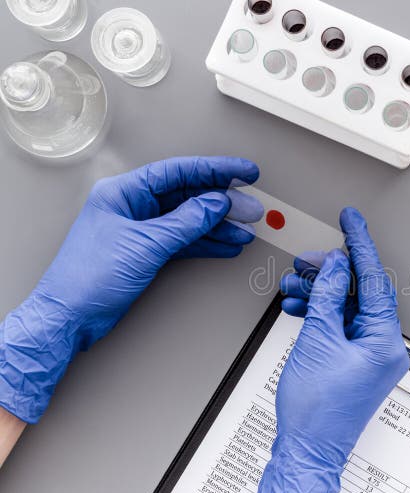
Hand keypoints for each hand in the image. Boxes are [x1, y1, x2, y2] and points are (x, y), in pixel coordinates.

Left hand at [0, 157, 263, 423]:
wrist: (70, 317)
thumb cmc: (87, 277)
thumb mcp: (145, 244)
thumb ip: (186, 222)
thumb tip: (216, 203)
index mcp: (124, 192)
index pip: (179, 172)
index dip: (216, 170)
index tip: (243, 172)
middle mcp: (133, 206)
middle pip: (188, 195)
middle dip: (224, 202)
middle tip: (251, 206)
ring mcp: (141, 230)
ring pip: (190, 220)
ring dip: (219, 225)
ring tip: (245, 229)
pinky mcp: (147, 252)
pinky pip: (185, 240)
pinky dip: (207, 242)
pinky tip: (227, 244)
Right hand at [247, 208, 407, 492]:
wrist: (306, 450)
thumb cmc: (317, 411)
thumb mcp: (317, 341)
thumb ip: (327, 297)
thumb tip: (335, 266)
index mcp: (385, 341)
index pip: (374, 280)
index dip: (360, 245)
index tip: (351, 220)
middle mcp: (384, 347)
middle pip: (359, 292)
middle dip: (330, 273)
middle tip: (306, 261)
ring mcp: (368, 355)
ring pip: (345, 308)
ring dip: (318, 294)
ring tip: (293, 287)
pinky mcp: (352, 362)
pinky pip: (339, 326)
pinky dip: (319, 315)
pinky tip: (299, 307)